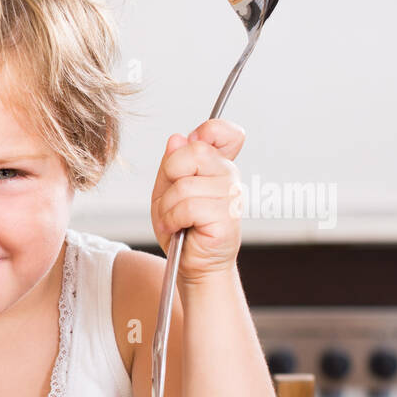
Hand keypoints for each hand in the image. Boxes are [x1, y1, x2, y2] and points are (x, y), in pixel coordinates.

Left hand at [150, 119, 245, 284]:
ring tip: (172, 219)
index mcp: (216, 164)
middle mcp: (228, 176)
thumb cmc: (180, 228)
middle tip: (171, 197)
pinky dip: (172, 219)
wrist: (192, 265)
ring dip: (167, 206)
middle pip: (195, 151)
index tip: (188, 152)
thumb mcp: (165, 191)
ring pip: (185, 185)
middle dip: (170, 174)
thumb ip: (170, 164)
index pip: (221, 131)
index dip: (204, 133)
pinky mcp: (227, 217)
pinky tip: (175, 227)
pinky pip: (188, 206)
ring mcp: (231, 196)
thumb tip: (178, 138)